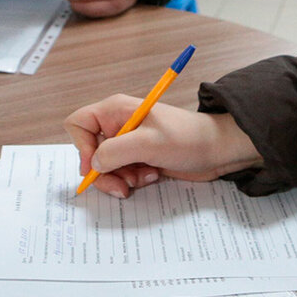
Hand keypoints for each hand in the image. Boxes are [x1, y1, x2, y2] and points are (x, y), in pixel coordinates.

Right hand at [64, 96, 262, 197]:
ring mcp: (128, 141)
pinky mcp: (138, 157)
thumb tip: (93, 164)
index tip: (96, 167)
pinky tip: (152, 176)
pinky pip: (122, 173)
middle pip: (90, 151)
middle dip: (105, 172)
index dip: (82, 147)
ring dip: (121, 178)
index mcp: (115, 110)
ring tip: (145, 177)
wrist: (217, 150)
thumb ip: (116, 152)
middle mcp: (117, 124)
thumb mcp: (149, 144)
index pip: (78, 124)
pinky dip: (133, 179)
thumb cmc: (187, 138)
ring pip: (105, 167)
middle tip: (122, 186)